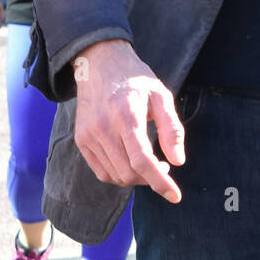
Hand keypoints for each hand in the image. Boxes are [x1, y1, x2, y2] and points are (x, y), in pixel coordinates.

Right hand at [73, 39, 184, 202]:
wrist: (100, 64)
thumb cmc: (136, 79)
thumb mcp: (161, 95)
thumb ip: (171, 128)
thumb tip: (178, 161)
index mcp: (126, 115)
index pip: (142, 160)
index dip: (160, 182)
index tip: (175, 196)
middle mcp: (103, 128)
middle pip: (129, 172)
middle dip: (151, 179)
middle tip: (165, 166)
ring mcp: (89, 136)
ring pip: (115, 176)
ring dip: (136, 178)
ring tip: (150, 163)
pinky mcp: (81, 140)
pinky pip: (101, 171)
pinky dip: (119, 175)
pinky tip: (131, 162)